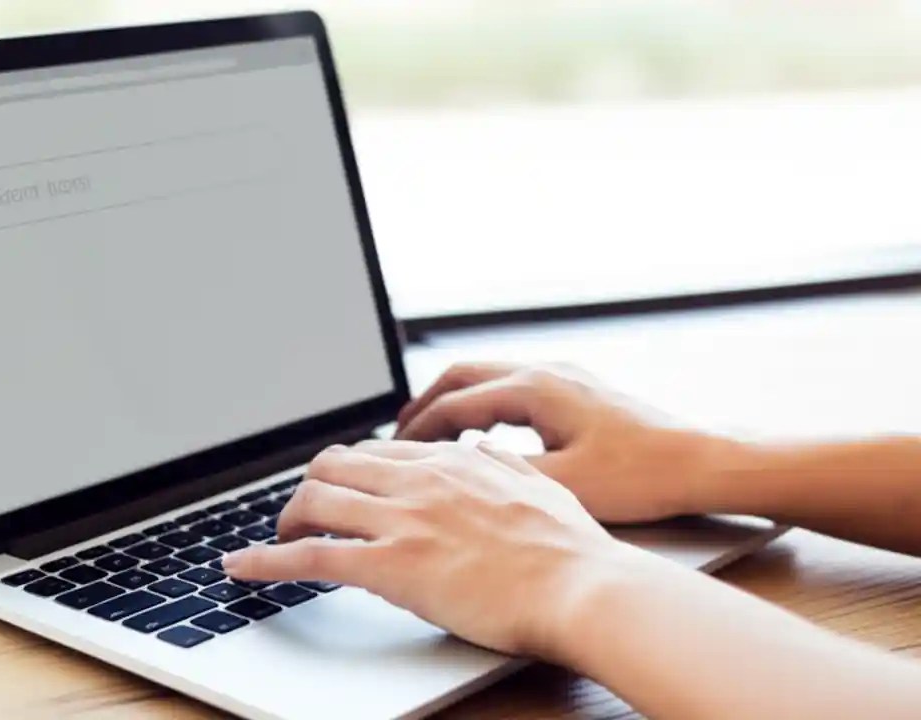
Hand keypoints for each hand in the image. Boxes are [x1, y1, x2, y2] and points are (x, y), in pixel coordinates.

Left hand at [223, 441, 641, 659]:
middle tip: (301, 515)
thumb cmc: (572, 550)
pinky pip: (307, 558)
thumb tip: (483, 449)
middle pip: (333, 465)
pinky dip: (263, 562)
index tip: (339, 489)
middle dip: (308, 489)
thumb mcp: (539, 487)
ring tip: (275, 541)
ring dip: (284, 521)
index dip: (347, 471)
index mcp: (451, 463)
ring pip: (313, 501)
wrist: (584, 588)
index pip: (375, 452)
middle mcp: (418, 481)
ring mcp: (401, 521)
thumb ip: (503, 465)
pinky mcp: (390, 566)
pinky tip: (240, 569)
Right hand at [395, 362, 730, 521]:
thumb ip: (501, 472)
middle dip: (424, 405)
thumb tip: (457, 467)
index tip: (391, 456)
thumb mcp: (562, 485)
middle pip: (462, 376)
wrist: (702, 463)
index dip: (416, 432)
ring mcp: (564, 377)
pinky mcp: (579, 391)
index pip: (453, 405)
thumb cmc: (641, 475)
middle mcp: (545, 372)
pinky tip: (483, 436)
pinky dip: (483, 407)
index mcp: (534, 389)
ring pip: (488, 378)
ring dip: (453, 403)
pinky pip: (512, 388)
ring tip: (429, 434)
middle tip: (397, 437)